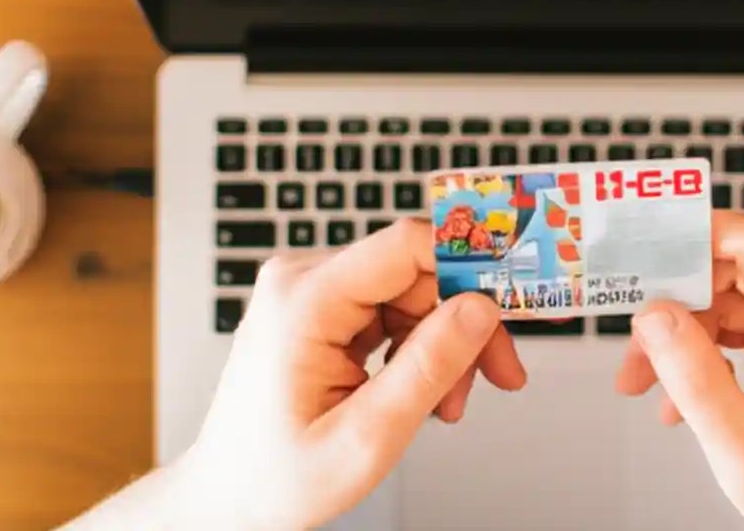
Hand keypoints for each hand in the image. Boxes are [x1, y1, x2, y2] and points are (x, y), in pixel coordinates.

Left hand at [65, 219, 526, 530]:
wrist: (227, 500)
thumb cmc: (275, 477)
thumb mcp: (367, 436)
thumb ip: (428, 367)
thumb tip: (480, 309)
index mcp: (303, 300)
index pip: (407, 244)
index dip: (470, 261)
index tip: (516, 287)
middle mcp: (302, 281)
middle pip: (419, 272)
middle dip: (464, 326)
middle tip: (497, 376)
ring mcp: (310, 294)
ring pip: (414, 294)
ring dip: (443, 347)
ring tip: (445, 404)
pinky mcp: (322, 311)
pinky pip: (393, 311)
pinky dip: (418, 351)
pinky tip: (420, 392)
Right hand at [617, 212, 743, 530]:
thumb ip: (699, 384)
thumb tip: (655, 317)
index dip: (690, 238)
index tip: (637, 250)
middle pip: (735, 271)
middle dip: (675, 306)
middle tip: (632, 351)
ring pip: (732, 296)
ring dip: (685, 335)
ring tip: (649, 383)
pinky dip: (708, 350)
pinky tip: (686, 393)